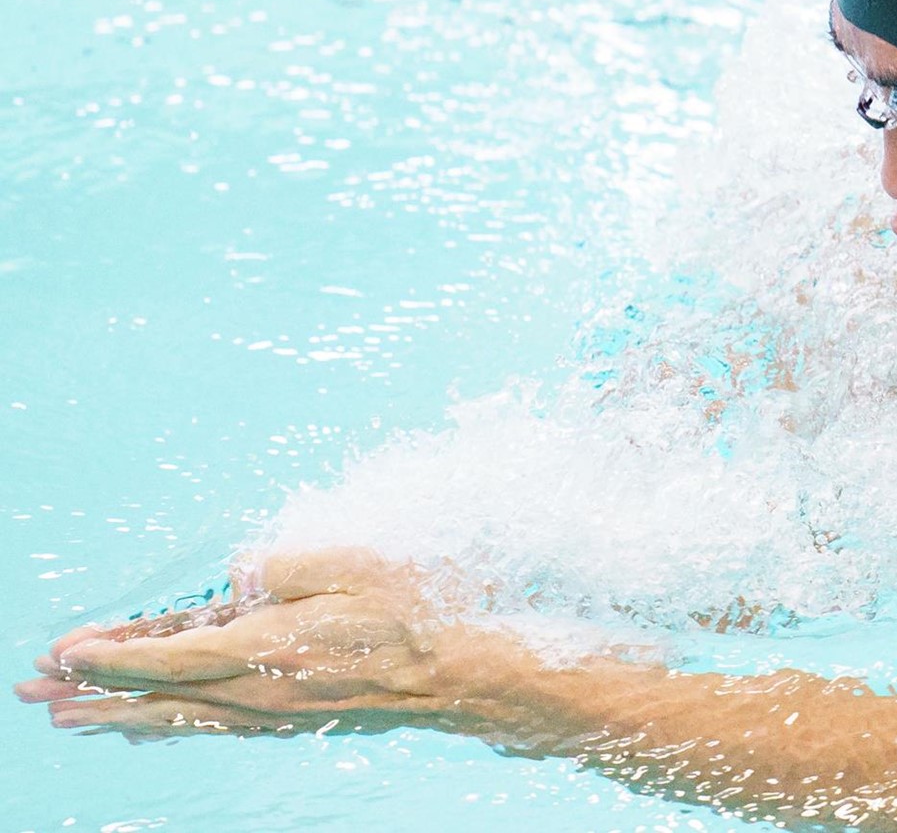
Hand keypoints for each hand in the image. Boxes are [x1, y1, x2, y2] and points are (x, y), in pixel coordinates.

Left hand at [15, 549, 454, 739]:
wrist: (456, 675)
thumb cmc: (412, 612)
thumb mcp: (353, 565)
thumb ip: (285, 566)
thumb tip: (237, 574)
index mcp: (270, 650)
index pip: (171, 659)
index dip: (112, 656)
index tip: (64, 652)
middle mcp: (261, 692)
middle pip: (159, 698)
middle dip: (92, 694)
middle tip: (31, 694)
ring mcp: (274, 713)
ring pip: (179, 717)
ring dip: (118, 715)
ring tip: (69, 719)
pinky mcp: (289, 719)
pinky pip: (210, 726)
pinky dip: (166, 725)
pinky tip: (148, 727)